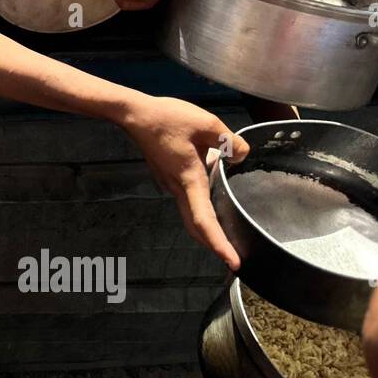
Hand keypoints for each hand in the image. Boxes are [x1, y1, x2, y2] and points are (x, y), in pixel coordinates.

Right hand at [120, 95, 249, 267]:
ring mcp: (169, 183)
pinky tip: (213, 195)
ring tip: (229, 234)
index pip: (204, 221)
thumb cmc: (167, 118)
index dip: (219, 244)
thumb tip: (242, 155)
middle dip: (214, 244)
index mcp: (189, 179)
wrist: (134, 114)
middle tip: (233, 259)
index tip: (233, 263)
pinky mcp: (167, 176)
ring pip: (190, 212)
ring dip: (208, 226)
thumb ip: (230, 141)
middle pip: (196, 225)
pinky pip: (187, 197)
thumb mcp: (207, 123)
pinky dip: (201, 207)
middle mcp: (177, 187)